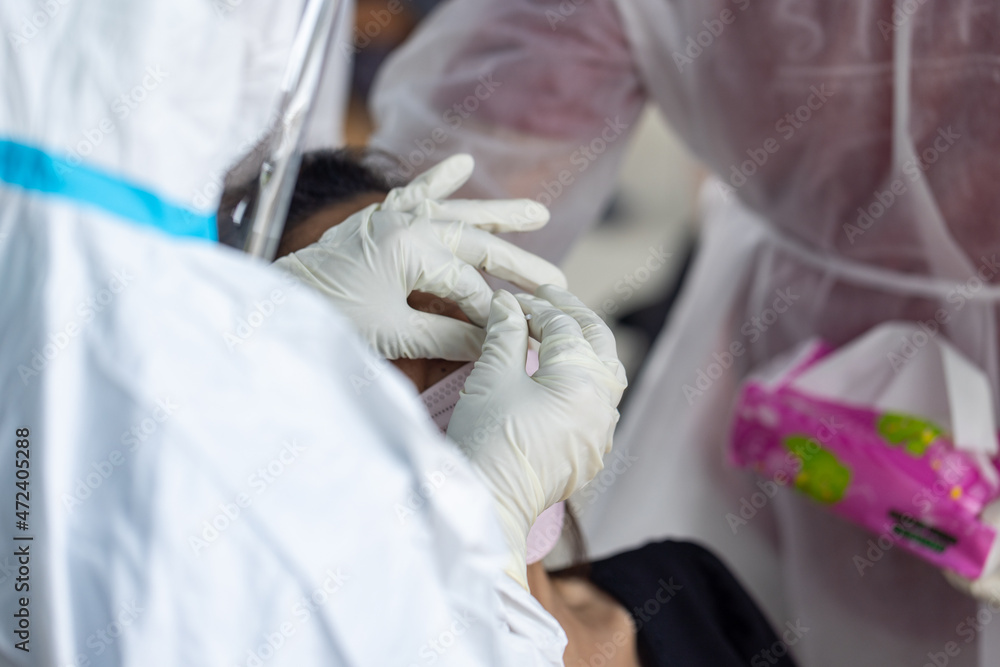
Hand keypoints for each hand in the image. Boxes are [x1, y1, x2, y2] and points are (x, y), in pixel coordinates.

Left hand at [273, 155, 565, 359]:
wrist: (277, 304)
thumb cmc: (331, 319)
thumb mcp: (393, 335)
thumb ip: (448, 336)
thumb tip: (494, 342)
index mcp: (412, 247)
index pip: (471, 284)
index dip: (497, 313)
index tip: (523, 334)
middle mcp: (407, 222)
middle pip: (476, 243)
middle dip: (517, 264)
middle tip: (556, 280)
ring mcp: (392, 215)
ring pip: (457, 211)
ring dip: (497, 212)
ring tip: (538, 213)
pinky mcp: (379, 218)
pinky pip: (416, 191)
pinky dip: (440, 178)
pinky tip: (464, 164)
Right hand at [447, 286, 626, 587]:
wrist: (489, 504)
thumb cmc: (486, 439)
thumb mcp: (491, 378)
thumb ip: (506, 334)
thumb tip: (508, 304)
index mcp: (583, 382)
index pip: (563, 327)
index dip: (535, 308)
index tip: (509, 300)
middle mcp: (603, 405)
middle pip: (600, 343)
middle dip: (573, 315)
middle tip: (546, 297)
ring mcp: (602, 432)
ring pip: (608, 374)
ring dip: (586, 346)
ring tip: (559, 329)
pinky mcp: (592, 452)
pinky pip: (600, 404)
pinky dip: (585, 379)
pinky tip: (562, 374)